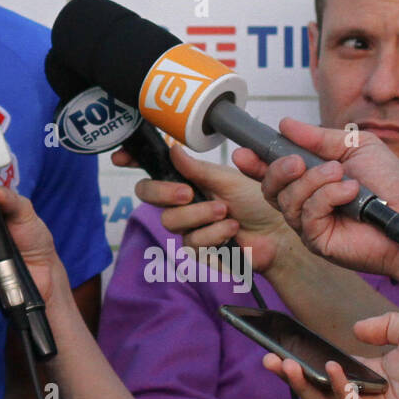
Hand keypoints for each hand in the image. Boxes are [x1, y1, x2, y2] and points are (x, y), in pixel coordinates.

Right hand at [113, 144, 291, 271]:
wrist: (278, 233)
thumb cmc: (257, 202)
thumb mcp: (228, 178)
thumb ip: (197, 169)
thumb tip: (172, 149)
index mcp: (187, 178)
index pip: (152, 168)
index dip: (132, 161)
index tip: (120, 158)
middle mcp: (182, 201)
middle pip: (147, 195)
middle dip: (165, 193)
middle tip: (188, 193)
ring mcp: (188, 225)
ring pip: (170, 221)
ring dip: (200, 216)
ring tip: (226, 213)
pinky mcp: (198, 249)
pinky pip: (190, 243)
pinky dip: (213, 235)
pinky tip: (231, 231)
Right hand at [235, 118, 398, 277]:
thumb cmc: (390, 185)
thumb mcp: (354, 147)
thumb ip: (319, 138)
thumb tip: (286, 125)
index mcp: (309, 179)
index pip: (271, 172)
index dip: (254, 163)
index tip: (244, 152)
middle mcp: (304, 202)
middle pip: (269, 187)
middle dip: (278, 170)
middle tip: (298, 161)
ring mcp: (308, 223)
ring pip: (287, 199)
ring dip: (314, 181)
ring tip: (340, 175)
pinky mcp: (316, 240)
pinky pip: (307, 214)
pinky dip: (328, 196)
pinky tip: (349, 192)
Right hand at [263, 312, 398, 398]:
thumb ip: (382, 325)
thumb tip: (354, 331)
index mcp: (367, 376)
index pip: (326, 370)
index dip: (303, 359)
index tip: (280, 346)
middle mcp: (364, 397)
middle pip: (317, 389)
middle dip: (290, 375)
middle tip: (268, 359)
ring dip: (305, 385)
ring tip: (287, 366)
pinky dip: (340, 393)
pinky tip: (334, 372)